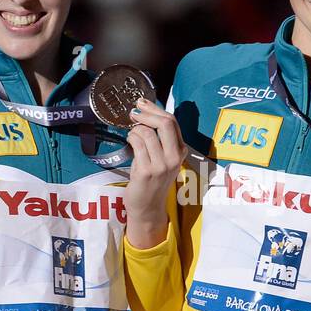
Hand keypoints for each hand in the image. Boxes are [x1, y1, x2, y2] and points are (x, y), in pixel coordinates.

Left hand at [123, 97, 184, 248]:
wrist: (148, 207)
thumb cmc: (152, 180)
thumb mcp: (162, 158)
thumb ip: (160, 139)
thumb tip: (147, 112)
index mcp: (180, 151)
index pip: (172, 122)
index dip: (155, 109)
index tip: (142, 103)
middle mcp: (174, 157)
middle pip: (165, 123)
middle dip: (147, 113)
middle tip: (133, 112)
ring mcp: (161, 165)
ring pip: (147, 133)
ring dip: (135, 129)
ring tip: (132, 135)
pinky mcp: (147, 171)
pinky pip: (137, 144)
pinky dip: (131, 138)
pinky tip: (130, 142)